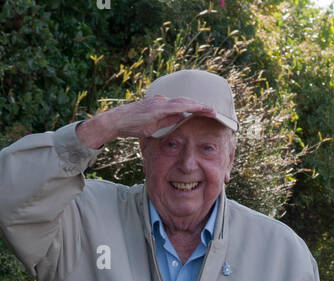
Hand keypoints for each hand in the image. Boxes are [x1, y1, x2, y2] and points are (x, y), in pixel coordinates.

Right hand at [76, 94, 219, 148]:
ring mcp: (160, 103)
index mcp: (162, 106)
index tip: (209, 113)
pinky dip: (188, 107)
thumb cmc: (133, 126)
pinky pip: (176, 106)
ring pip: (184, 102)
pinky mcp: (156, 107)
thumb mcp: (153, 126)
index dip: (197, 109)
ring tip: (211, 110)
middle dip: (201, 106)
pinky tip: (197, 108)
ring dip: (198, 106)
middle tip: (216, 110)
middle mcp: (163, 101)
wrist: (117, 122)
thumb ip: (167, 122)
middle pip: (186, 102)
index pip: (183, 106)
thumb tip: (181, 119)